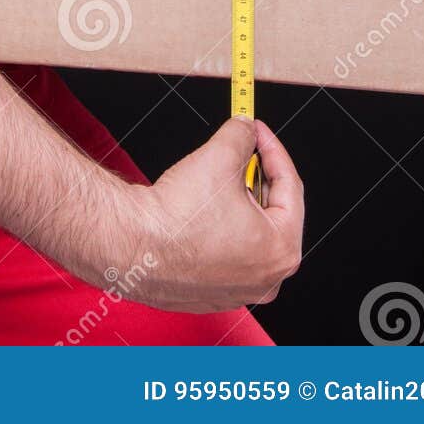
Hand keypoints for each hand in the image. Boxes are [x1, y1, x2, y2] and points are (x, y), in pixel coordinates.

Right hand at [126, 116, 303, 313]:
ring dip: (236, 202)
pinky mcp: (210, 294)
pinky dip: (219, 228)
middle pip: (271, 212)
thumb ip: (241, 136)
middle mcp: (266, 279)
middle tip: (240, 151)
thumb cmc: (178, 217)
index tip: (257, 131)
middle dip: (255, 177)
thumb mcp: (219, 157)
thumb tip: (245, 129)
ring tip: (215, 179)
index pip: (290, 187)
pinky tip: (199, 210)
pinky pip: (225, 253)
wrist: (132, 246)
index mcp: (281, 249)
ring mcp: (238, 291)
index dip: (272, 149)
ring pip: (248, 233)